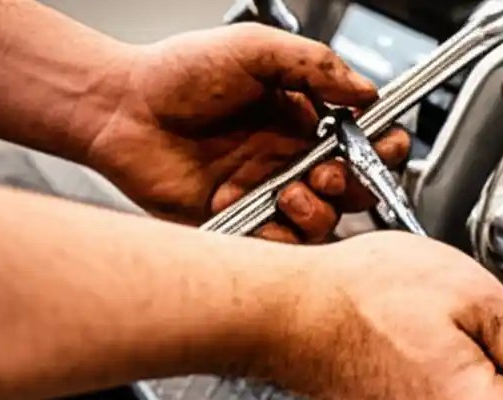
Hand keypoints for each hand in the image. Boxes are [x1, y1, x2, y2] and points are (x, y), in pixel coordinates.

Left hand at [87, 23, 409, 242]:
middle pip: (355, 189)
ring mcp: (268, 193)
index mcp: (302, 119)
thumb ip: (315, 65)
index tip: (378, 144)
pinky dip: (282, 238)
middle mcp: (290, 159)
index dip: (382, 146)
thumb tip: (367, 90)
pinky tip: (265, 213)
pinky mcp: (241, 223)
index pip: (364, 139)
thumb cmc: (176, 75)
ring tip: (290, 192)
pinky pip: (281, 247)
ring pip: (324, 222)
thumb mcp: (253, 49)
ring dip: (318, 212)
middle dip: (355, 185)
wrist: (120, 110)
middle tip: (329, 173)